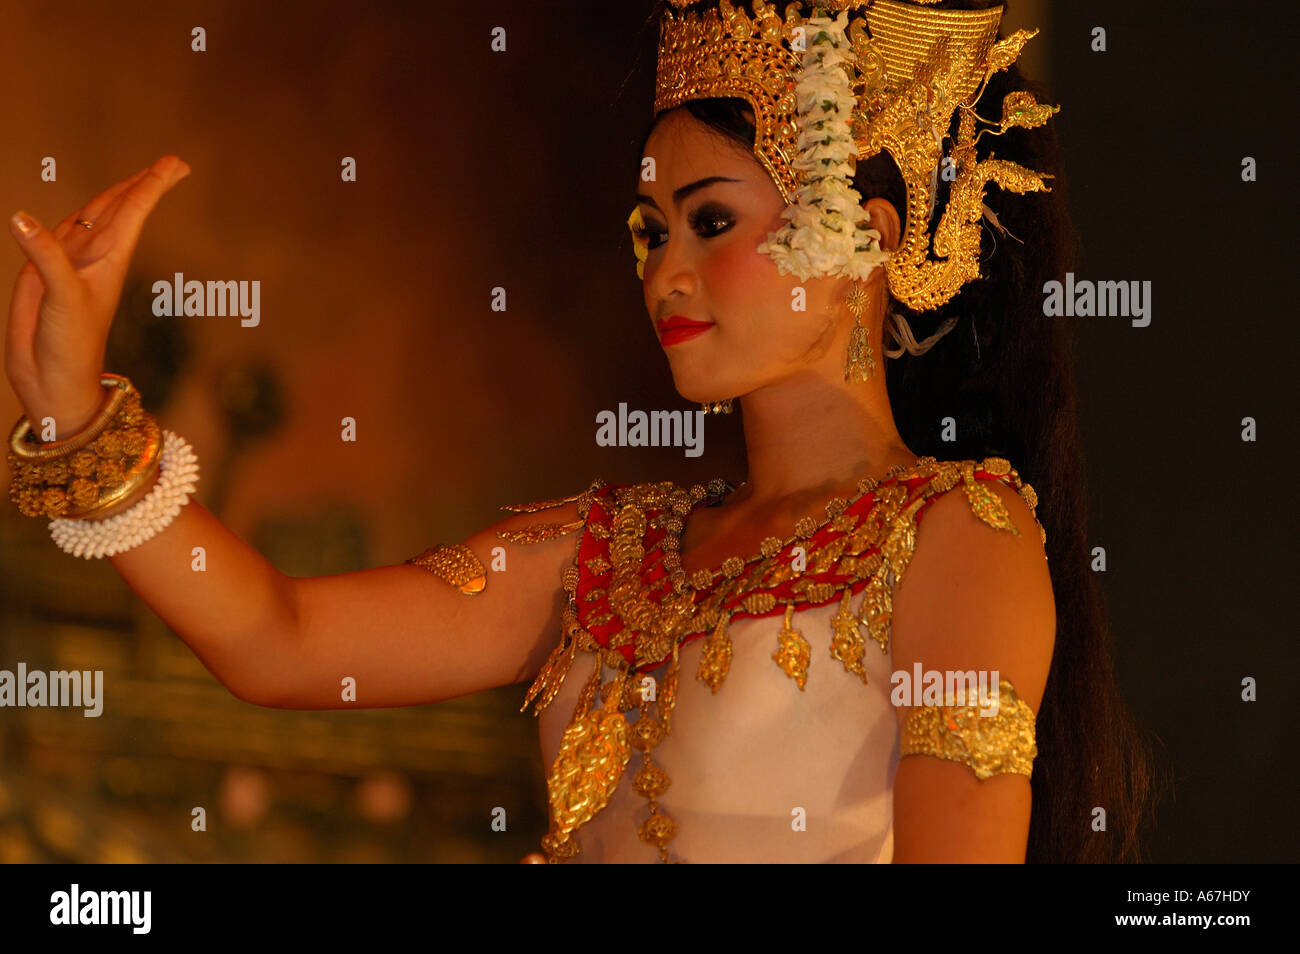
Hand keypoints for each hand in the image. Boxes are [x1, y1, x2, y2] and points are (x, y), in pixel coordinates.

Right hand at [5, 154, 191, 437]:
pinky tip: (73, 212)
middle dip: (144, 185)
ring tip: (138, 180)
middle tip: (173, 163)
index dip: (153, 184)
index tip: (178, 163)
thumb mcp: (63, 298)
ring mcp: (69, 263)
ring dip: (114, 198)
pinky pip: (56, 235)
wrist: (52, 380)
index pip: (134, 210)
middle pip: (121, 208)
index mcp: (109, 258)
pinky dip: (67, 219)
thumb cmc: (70, 345)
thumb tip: (21, 219)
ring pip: (93, 219)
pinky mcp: (42, 273)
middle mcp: (94, 256)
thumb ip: (46, 256)